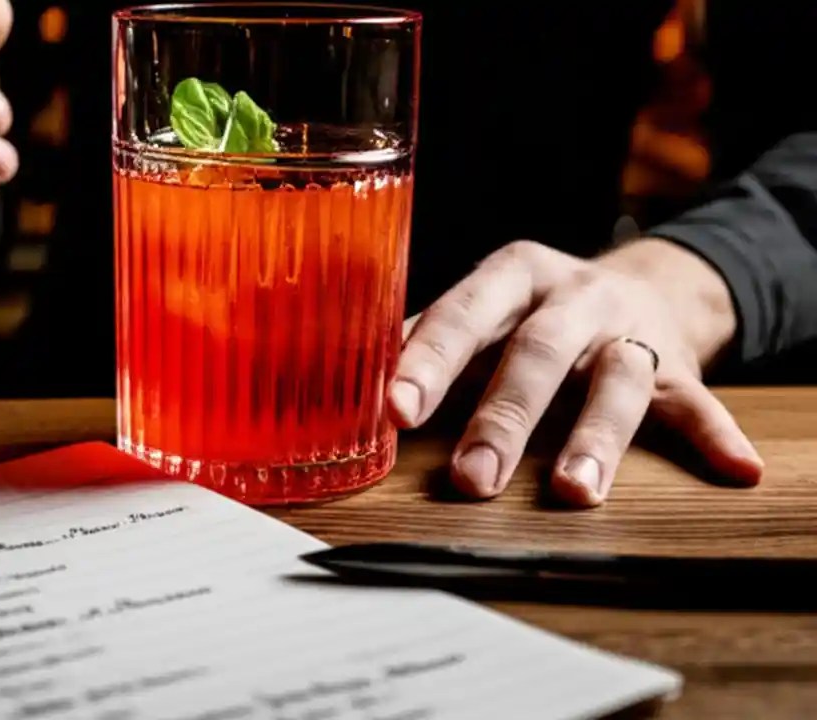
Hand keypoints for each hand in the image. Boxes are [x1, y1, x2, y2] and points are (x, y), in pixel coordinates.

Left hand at [391, 239, 764, 506]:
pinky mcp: (680, 366)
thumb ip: (422, 338)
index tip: (397, 410)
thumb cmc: (530, 308)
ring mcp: (629, 331)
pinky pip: (700, 401)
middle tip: (471, 480)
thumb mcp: (480, 306)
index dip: (430, 361)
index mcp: (511, 276)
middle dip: (504, 419)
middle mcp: (572, 298)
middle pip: (537, 355)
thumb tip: (343, 376)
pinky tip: (736, 470)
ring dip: (596, 438)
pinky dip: (717, 436)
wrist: (637, 283)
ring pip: (616, 381)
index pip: (464, 314)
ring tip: (573, 493)